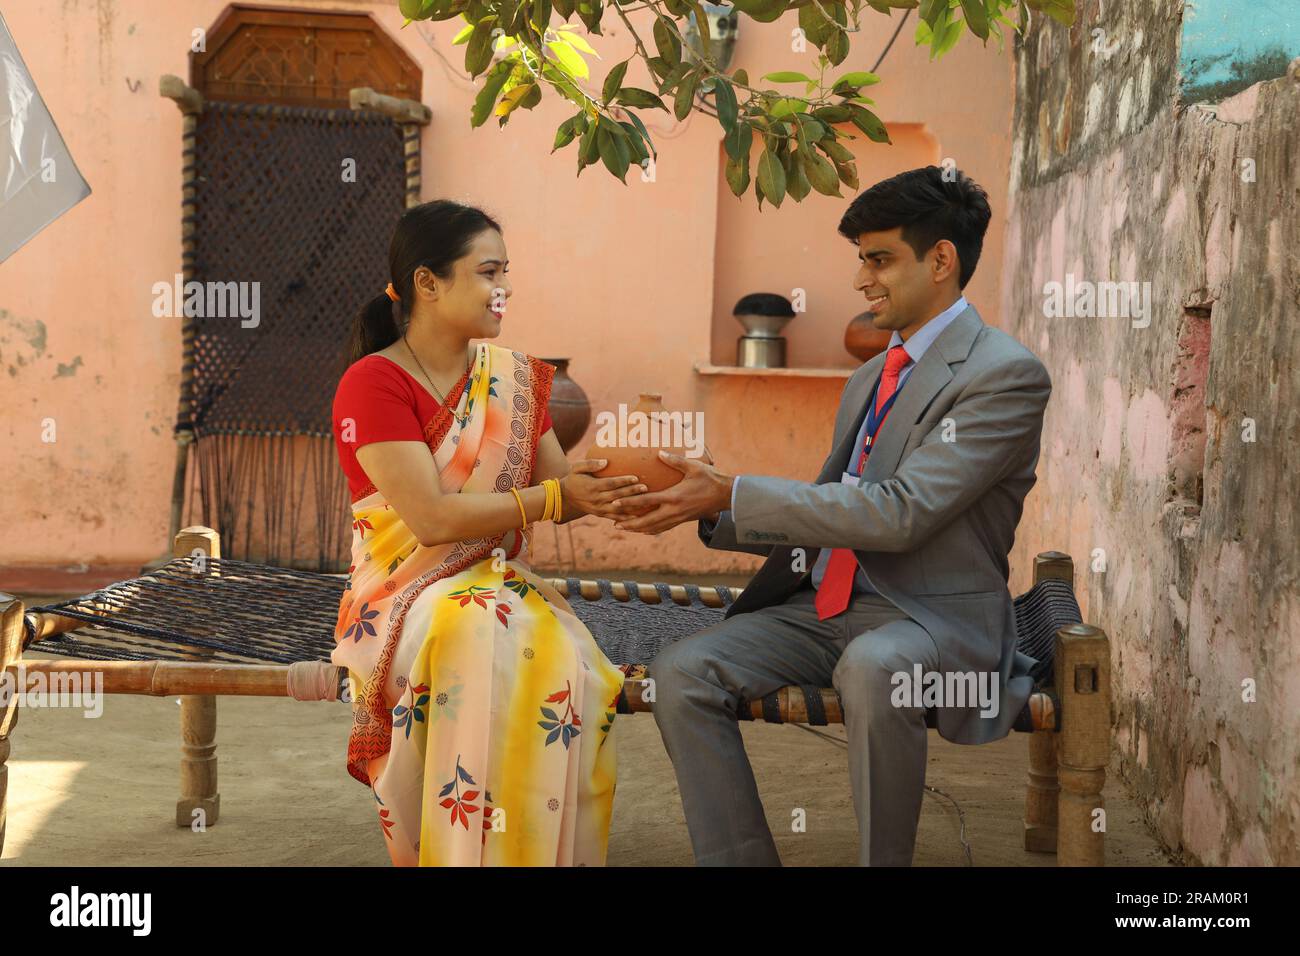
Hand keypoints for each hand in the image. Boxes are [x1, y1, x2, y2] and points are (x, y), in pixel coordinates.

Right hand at [560, 460, 644, 519]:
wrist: (564, 497)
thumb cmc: (573, 479)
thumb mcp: (576, 468)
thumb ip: (590, 464)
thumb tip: (605, 461)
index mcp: (592, 487)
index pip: (610, 484)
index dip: (623, 481)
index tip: (635, 477)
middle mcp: (596, 499)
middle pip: (617, 496)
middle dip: (632, 492)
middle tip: (645, 487)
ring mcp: (599, 508)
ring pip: (618, 508)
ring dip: (632, 506)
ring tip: (645, 503)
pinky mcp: (600, 514)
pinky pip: (614, 517)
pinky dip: (626, 518)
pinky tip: (638, 517)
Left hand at [612, 451, 733, 534]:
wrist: (726, 496)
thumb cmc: (710, 479)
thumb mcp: (694, 466)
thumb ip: (675, 460)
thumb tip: (659, 452)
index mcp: (673, 497)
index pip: (646, 501)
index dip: (629, 503)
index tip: (615, 503)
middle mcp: (673, 511)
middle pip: (646, 521)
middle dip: (629, 524)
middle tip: (614, 524)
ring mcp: (678, 518)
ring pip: (654, 528)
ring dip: (638, 529)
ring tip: (624, 528)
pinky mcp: (682, 520)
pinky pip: (663, 528)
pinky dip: (651, 530)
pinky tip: (644, 530)